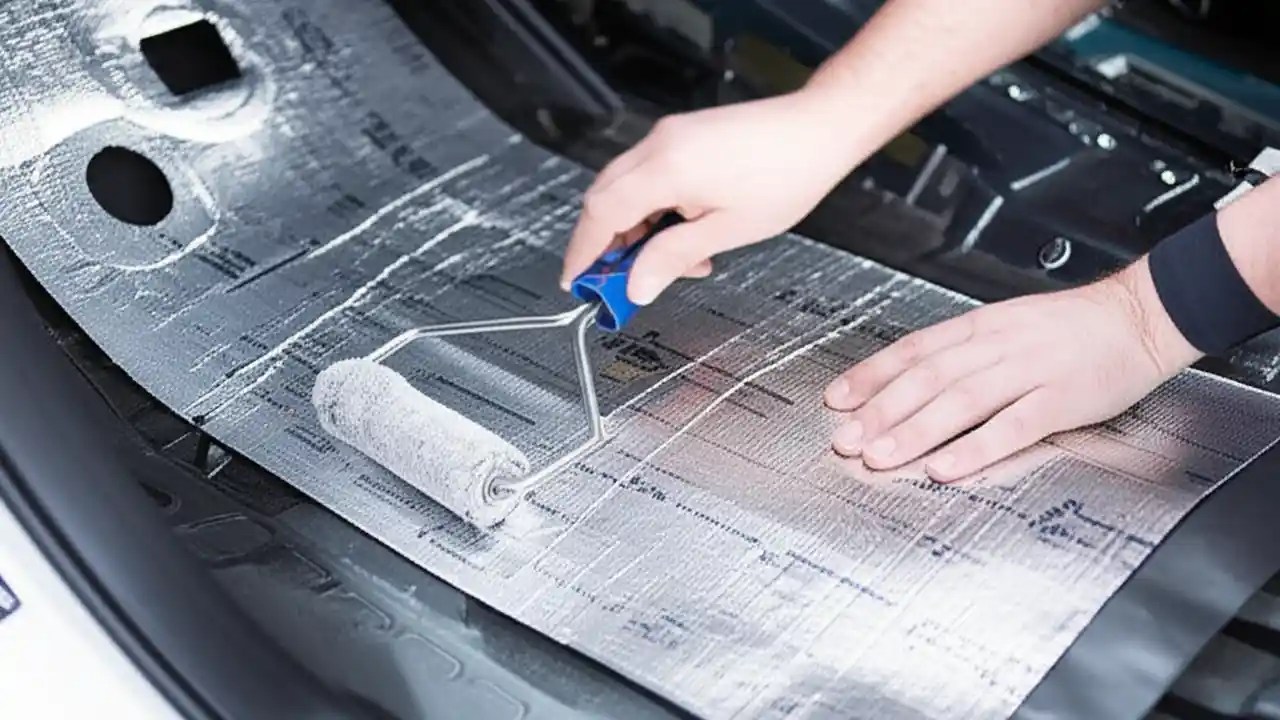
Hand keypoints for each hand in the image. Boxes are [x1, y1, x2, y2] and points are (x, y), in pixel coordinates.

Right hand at [560, 90, 864, 303]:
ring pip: (625, 188)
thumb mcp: (727, 231)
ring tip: (667, 262)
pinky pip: (647, 175)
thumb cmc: (787, 174)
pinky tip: (680, 233)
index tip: (577, 282)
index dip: (583, 253)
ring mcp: (669, 136)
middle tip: (619, 282)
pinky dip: (651, 208)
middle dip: (606, 244)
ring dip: (633, 229)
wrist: (820, 129)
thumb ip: (674, 257)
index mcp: (665, 168)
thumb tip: (637, 285)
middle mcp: (659, 145)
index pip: (600, 214)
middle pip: (604, 198)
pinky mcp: (683, 136)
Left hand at [823, 259, 1201, 481]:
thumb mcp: (1007, 324)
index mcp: (980, 326)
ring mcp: (1029, 372)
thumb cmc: (1072, 326)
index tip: (838, 400)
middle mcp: (997, 346)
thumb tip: (908, 377)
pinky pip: (1011, 427)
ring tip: (879, 456)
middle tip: (845, 439)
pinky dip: (975, 448)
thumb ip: (961, 351)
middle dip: (880, 411)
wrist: (1141, 316)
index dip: (872, 376)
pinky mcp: (1061, 400)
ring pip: (960, 402)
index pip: (914, 350)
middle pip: (927, 379)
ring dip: (914, 431)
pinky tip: (946, 466)